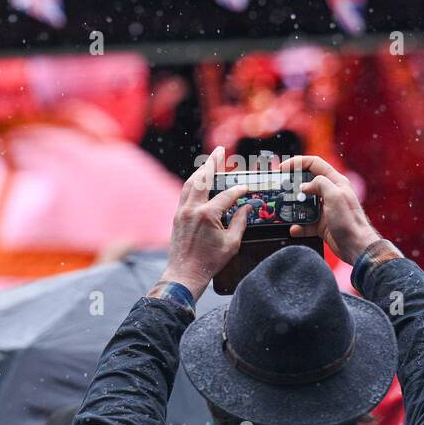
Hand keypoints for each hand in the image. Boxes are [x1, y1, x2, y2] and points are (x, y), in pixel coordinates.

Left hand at [160, 146, 249, 298]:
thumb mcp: (231, 244)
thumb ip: (240, 222)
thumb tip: (246, 207)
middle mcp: (192, 209)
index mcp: (207, 215)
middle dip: (212, 163)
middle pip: (202, 179)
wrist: (184, 274)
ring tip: (209, 162)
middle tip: (219, 150)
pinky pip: (185, 193)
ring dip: (200, 171)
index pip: (226, 195)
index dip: (238, 190)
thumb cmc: (209, 262)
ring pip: (190, 184)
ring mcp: (182, 211)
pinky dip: (193, 184)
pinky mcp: (177, 216)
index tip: (247, 188)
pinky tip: (199, 182)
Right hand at [280, 154, 382, 263]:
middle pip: (307, 183)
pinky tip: (295, 228)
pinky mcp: (321, 223)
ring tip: (286, 211)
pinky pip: (305, 221)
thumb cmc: (350, 221)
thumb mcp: (335, 196)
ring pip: (304, 203)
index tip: (283, 168)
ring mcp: (325, 209)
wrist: (356, 247)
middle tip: (281, 189)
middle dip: (292, 186)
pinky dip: (298, 225)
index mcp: (336, 182)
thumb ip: (319, 184)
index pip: (315, 164)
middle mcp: (330, 193)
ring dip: (294, 208)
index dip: (298, 162)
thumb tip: (305, 186)